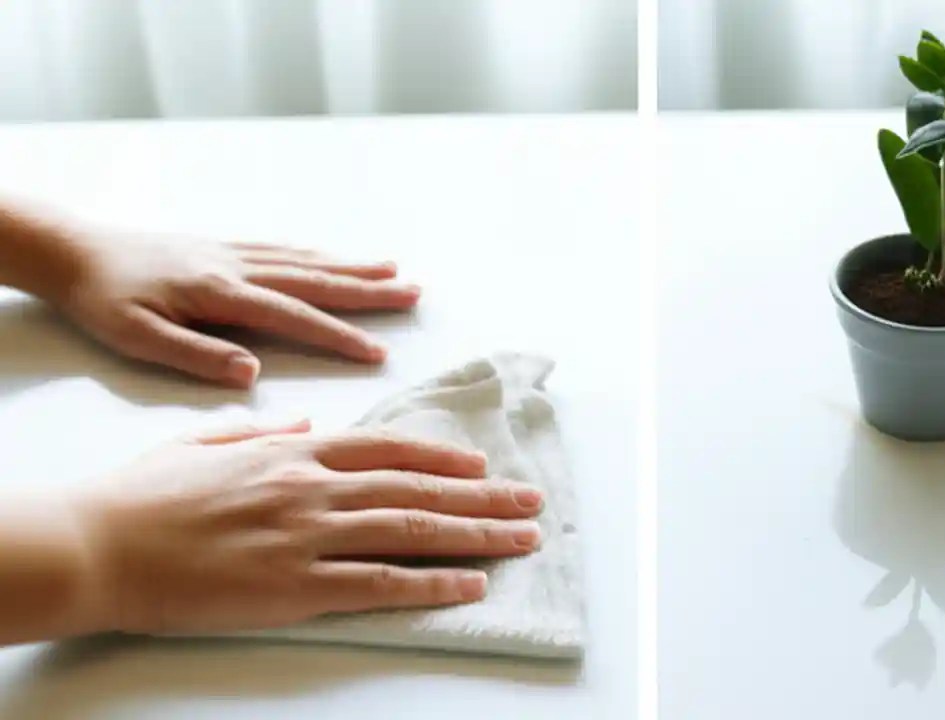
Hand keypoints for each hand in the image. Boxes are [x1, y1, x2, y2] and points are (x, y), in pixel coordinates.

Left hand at [53, 231, 421, 386]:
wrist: (73, 250)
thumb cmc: (102, 301)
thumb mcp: (137, 337)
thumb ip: (195, 356)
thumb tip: (251, 374)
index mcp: (220, 293)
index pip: (293, 317)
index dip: (338, 335)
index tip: (378, 351)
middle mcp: (237, 267)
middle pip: (314, 279)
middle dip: (367, 290)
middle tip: (414, 293)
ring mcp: (234, 252)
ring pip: (305, 260)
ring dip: (352, 268)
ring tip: (394, 271)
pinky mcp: (224, 247)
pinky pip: (284, 249)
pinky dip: (318, 255)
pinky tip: (336, 259)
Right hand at [70, 420, 542, 634]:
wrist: (98, 544)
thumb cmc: (145, 495)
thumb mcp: (208, 443)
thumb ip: (263, 431)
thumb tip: (304, 420)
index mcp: (293, 450)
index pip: (388, 447)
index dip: (442, 456)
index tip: (481, 465)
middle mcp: (313, 486)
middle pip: (417, 487)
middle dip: (482, 496)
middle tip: (530, 502)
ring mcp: (308, 535)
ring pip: (412, 530)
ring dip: (476, 536)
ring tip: (522, 539)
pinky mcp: (296, 586)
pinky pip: (379, 584)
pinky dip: (431, 585)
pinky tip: (469, 586)